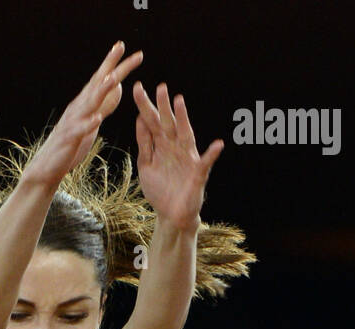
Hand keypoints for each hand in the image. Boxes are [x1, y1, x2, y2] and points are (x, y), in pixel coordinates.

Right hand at [24, 40, 142, 187]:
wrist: (47, 167)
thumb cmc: (70, 145)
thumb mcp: (90, 122)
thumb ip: (103, 105)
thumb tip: (116, 87)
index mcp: (84, 104)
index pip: (99, 79)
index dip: (110, 62)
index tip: (121, 44)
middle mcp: (78, 108)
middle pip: (97, 84)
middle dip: (110, 67)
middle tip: (122, 47)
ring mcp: (73, 122)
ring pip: (89, 104)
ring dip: (101, 90)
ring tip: (114, 78)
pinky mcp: (69, 140)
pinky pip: (80, 131)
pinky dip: (89, 124)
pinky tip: (97, 119)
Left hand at [133, 82, 223, 231]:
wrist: (172, 215)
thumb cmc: (160, 190)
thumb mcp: (146, 166)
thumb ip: (145, 145)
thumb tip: (140, 120)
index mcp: (161, 145)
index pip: (152, 122)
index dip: (145, 106)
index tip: (137, 88)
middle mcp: (175, 147)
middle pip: (168, 123)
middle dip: (163, 106)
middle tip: (160, 86)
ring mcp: (187, 159)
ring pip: (185, 135)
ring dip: (183, 118)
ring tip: (180, 101)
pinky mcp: (197, 175)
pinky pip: (206, 163)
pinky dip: (212, 154)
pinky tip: (218, 145)